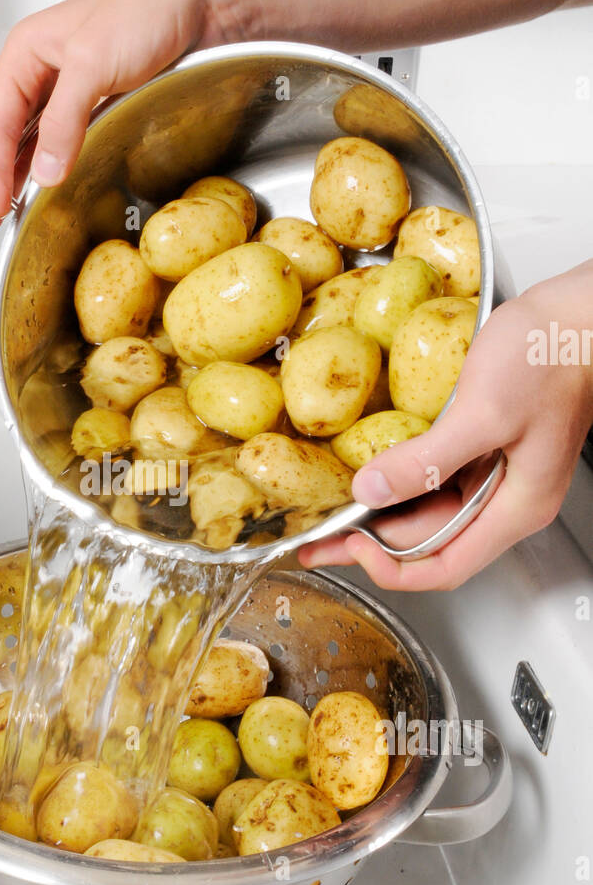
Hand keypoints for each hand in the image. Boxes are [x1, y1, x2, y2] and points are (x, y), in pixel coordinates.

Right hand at [0, 0, 226, 230]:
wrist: (207, 5)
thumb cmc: (150, 6)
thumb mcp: (94, 60)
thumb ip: (65, 118)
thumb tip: (45, 169)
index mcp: (28, 51)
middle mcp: (47, 72)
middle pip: (10, 135)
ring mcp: (75, 91)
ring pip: (37, 142)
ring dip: (24, 177)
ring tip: (11, 211)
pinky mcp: (104, 106)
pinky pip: (70, 144)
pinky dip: (58, 167)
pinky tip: (53, 186)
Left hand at [298, 261, 592, 590]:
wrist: (579, 315)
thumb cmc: (551, 356)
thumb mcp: (483, 412)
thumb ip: (428, 459)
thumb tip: (372, 492)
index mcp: (515, 506)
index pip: (445, 565)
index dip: (391, 569)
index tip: (348, 547)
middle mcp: (505, 500)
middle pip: (429, 542)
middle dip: (371, 543)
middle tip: (318, 538)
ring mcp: (495, 473)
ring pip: (428, 511)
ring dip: (380, 513)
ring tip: (332, 508)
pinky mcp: (484, 446)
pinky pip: (434, 478)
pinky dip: (399, 480)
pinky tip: (368, 470)